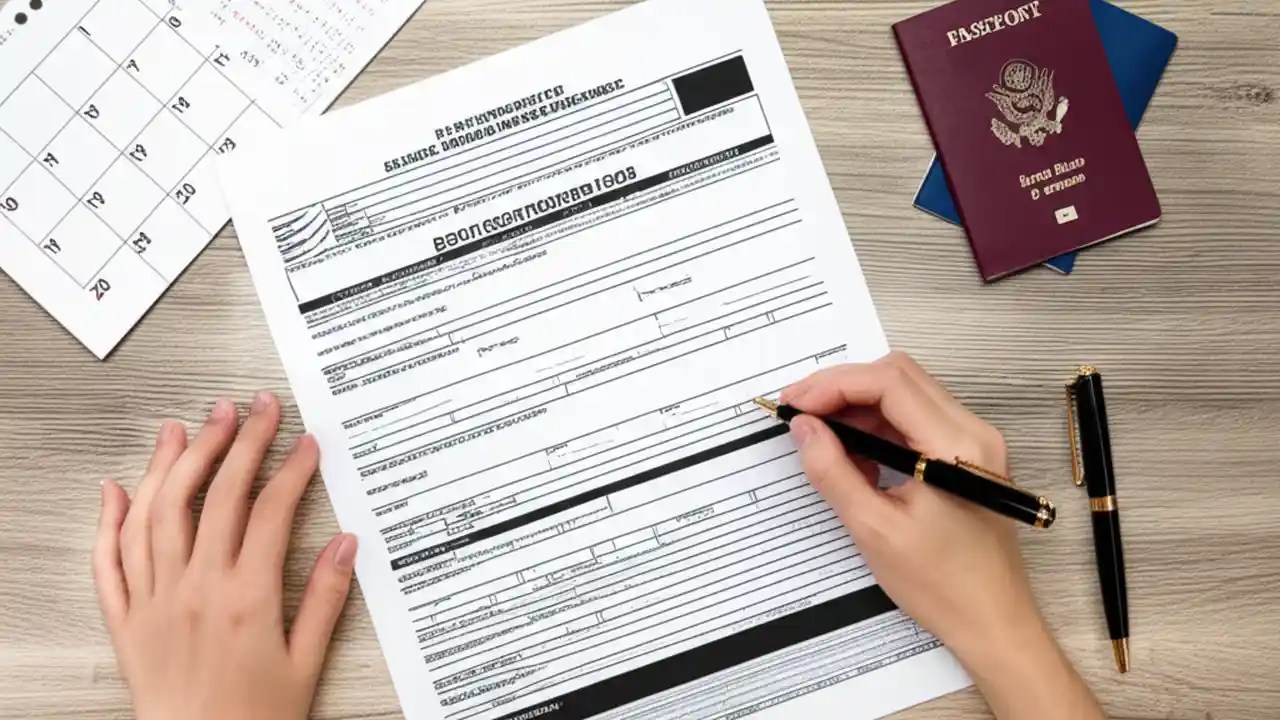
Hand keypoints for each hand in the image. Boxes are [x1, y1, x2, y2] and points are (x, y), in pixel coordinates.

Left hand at [93, 393, 356, 719]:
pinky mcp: (126, 619)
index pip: (271, 510)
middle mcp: (196, 588)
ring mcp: (155, 599)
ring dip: (173, 462)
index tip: (304, 441)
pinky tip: (117, 488)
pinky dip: (109, 519)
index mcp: (247, 597)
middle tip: (253, 407)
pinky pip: (109, 560)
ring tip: (189, 426)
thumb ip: (327, 599)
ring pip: (157, 513)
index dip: (291, 468)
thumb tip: (346, 546)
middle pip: (216, 496)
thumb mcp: (306, 663)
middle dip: (238, 442)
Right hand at [782, 352, 1102, 719]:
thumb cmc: (945, 585)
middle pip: (898, 377)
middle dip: (843, 388)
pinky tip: (854, 456)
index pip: (889, 383)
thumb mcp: (874, 528)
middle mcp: (972, 433)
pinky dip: (879, 427)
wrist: (992, 621)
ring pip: (905, 395)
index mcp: (955, 447)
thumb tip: (804, 429)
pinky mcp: (965, 456)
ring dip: (859, 407)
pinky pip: (915, 421)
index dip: (834, 385)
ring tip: (823, 439)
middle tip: (802, 412)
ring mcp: (972, 443)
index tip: (796, 403)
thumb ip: (833, 471)